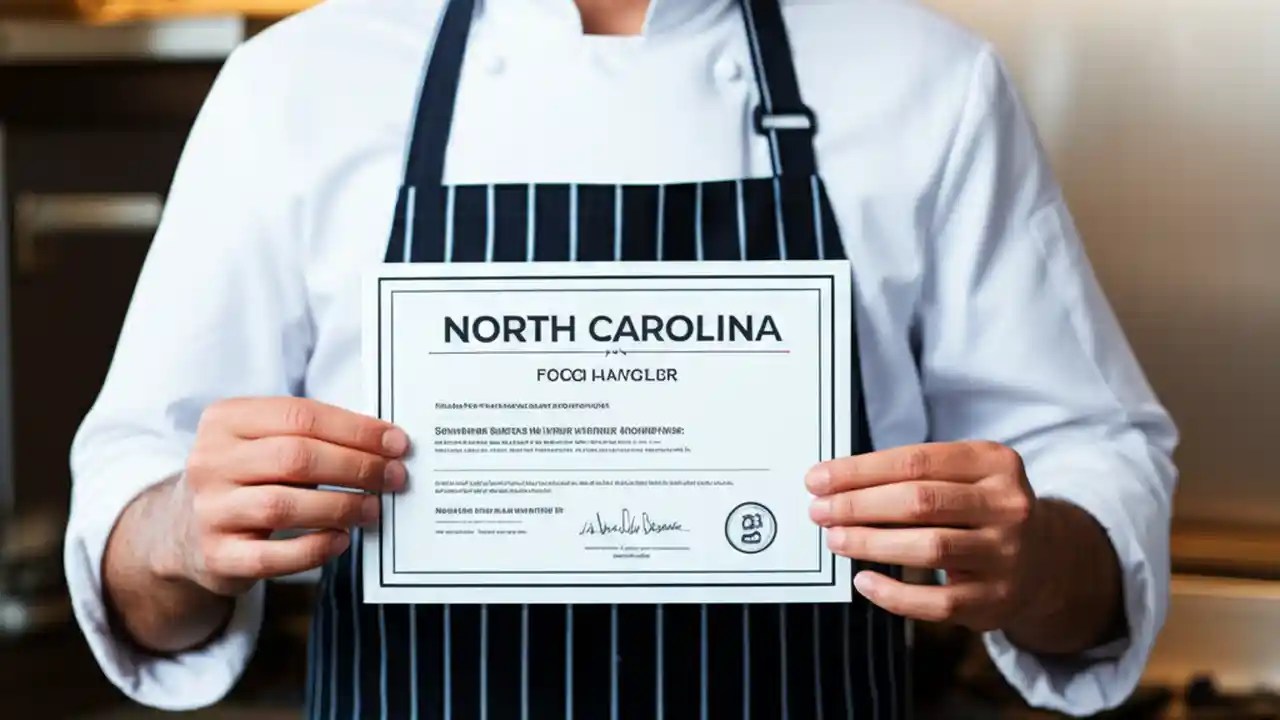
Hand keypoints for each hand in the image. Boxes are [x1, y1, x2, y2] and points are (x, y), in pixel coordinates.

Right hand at [158, 397, 409, 596]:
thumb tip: (385, 444)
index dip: (355, 429)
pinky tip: (341, 540)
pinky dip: (314, 549)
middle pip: (296, 458)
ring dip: (341, 507)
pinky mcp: (217, 556)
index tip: (396, 442)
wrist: (184, 532)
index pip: (300, 416)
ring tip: (373, 508)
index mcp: (226, 420)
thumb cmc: (248, 478)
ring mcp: (210, 511)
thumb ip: (313, 436)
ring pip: (284, 505)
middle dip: (356, 467)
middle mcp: (210, 462)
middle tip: (394, 477)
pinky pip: (273, 556)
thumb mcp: (264, 442)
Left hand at [807, 441, 1041, 631]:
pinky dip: (894, 594)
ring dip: (871, 543)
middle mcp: (1007, 506)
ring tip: (835, 539)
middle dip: (859, 505)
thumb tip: (836, 483)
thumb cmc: (979, 509)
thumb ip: (911, 475)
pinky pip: (937, 601)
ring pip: (930, 547)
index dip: (860, 471)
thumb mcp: (963, 476)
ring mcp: (1006, 555)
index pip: (916, 461)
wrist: (1046, 560)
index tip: (818, 479)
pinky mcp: (996, 599)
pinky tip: (864, 581)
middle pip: (920, 501)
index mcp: (994, 463)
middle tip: (819, 511)